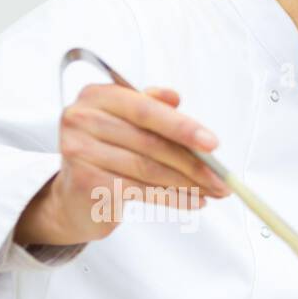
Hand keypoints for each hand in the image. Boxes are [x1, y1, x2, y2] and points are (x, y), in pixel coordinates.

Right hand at [14, 83, 231, 246]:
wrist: (75, 198)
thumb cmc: (108, 155)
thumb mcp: (128, 125)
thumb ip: (152, 109)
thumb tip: (174, 97)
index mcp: (97, 96)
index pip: (146, 110)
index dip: (182, 127)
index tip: (213, 144)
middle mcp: (82, 119)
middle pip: (151, 143)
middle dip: (194, 164)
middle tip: (222, 179)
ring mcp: (79, 151)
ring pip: (149, 169)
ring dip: (188, 184)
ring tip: (212, 192)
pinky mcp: (85, 182)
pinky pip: (141, 191)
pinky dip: (173, 198)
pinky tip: (193, 202)